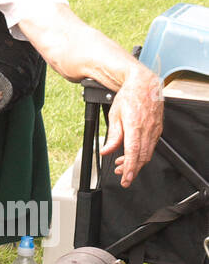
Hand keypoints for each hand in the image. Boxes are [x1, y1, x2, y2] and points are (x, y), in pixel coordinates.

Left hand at [101, 67, 163, 186]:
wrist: (144, 84)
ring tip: (122, 166)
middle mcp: (147, 128)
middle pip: (142, 156)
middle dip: (132, 169)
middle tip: (121, 176)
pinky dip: (142, 153)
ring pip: (148, 153)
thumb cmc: (128, 97)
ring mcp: (155, 128)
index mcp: (135, 126)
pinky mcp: (158, 128)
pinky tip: (132, 154)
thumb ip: (112, 136)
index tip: (126, 179)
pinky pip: (151, 145)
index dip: (130, 168)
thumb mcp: (114, 115)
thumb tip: (107, 151)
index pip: (133, 152)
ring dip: (136, 162)